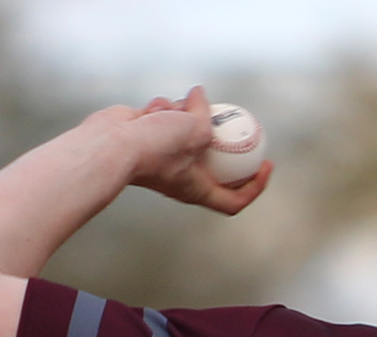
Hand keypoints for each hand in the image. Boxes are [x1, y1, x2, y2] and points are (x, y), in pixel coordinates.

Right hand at [107, 86, 271, 214]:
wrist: (110, 144)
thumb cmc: (154, 146)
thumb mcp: (195, 129)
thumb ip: (205, 114)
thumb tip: (200, 96)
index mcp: (196, 189)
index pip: (233, 200)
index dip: (255, 186)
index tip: (266, 163)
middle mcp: (182, 176)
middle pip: (214, 160)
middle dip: (222, 136)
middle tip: (237, 117)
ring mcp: (165, 155)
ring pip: (188, 128)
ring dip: (186, 113)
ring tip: (173, 111)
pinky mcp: (149, 136)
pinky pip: (167, 117)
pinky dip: (163, 109)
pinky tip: (152, 109)